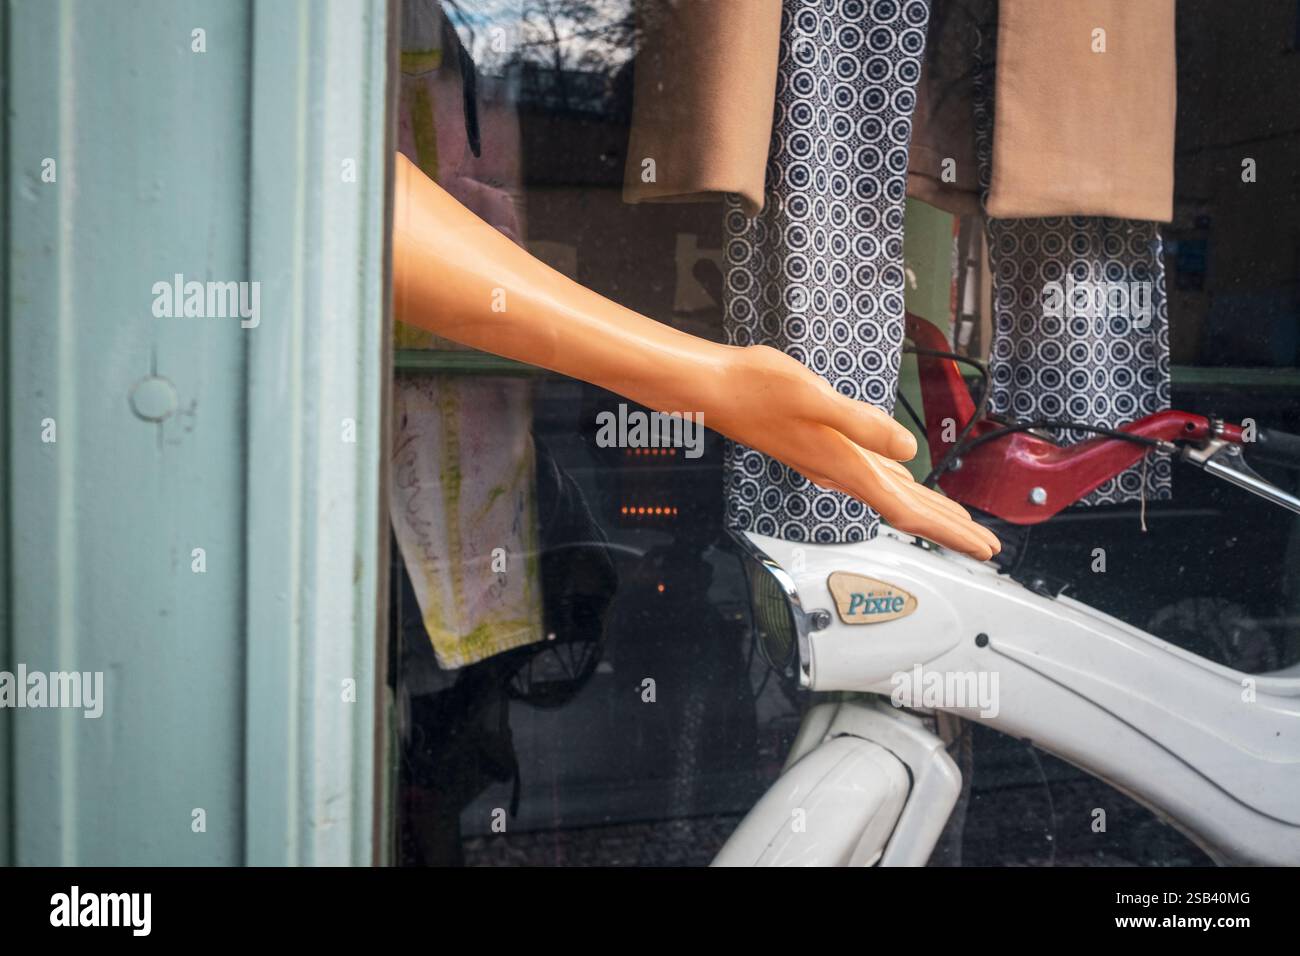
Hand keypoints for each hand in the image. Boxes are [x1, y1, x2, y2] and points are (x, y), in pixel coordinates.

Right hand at [705, 344, 1000, 560]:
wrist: (713, 389)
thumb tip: (909, 452)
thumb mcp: (815, 397)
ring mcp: (829, 460)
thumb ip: (863, 424)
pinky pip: (873, 474)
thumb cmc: (757, 388)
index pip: (907, 509)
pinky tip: (906, 478)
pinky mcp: (821, 445)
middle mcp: (839, 470)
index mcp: (844, 463)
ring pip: (892, 493)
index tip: (982, 547)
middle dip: (949, 528)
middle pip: (905, 509)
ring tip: (959, 521)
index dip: (949, 530)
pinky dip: (901, 484)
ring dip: (929, 509)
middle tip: (987, 545)